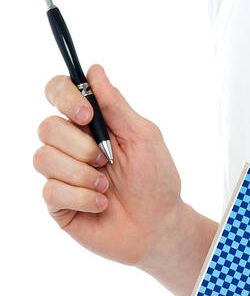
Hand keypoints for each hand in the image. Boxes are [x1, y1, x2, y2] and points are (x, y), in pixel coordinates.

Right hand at [34, 61, 184, 266]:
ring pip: (43, 158)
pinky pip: (51, 190)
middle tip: (106, 161)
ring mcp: (60, 173)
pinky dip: (82, 197)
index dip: (63, 96)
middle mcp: (70, 144)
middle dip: (80, 145)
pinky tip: (102, 204)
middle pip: (47, 126)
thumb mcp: (143, 136)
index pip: (58, 92)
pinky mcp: (57, 203)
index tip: (87, 113)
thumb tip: (94, 69)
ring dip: (81, 174)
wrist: (159, 225)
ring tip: (106, 186)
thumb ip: (116, 105)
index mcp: (90, 123)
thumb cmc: (156, 179)